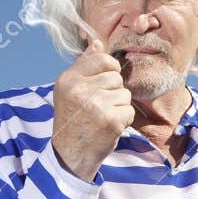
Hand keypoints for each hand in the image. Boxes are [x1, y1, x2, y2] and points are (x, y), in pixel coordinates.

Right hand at [51, 32, 132, 180]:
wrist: (70, 155)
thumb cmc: (72, 120)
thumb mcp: (69, 90)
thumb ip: (83, 65)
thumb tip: (97, 43)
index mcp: (68, 79)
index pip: (103, 59)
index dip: (110, 70)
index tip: (103, 84)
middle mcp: (80, 89)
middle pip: (116, 77)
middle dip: (113, 92)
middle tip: (99, 107)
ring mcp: (96, 105)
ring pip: (124, 94)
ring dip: (119, 107)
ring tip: (103, 117)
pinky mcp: (110, 120)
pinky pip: (129, 110)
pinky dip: (123, 120)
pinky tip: (109, 127)